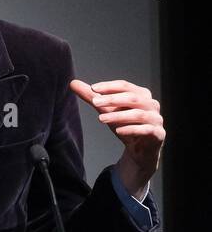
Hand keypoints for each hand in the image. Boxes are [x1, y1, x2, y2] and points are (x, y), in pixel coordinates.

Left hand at [69, 79, 164, 196]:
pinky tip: (118, 131)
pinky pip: (147, 130)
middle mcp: (151, 105)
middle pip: (133, 98)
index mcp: (141, 95)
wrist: (139, 149)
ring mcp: (156, 119)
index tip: (93, 88)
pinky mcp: (158, 134)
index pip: (125, 86)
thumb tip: (73, 83)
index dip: (109, 86)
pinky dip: (132, 129)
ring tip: (101, 119)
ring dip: (119, 116)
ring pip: (139, 114)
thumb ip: (92, 97)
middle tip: (95, 103)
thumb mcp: (107, 110)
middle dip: (113, 99)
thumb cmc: (124, 124)